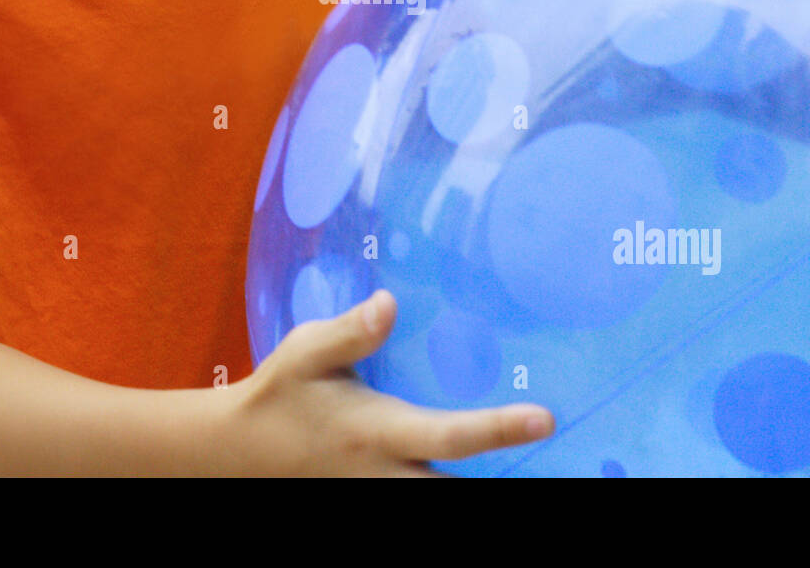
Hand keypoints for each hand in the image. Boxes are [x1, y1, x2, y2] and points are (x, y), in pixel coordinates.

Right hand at [221, 289, 554, 475]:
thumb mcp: (304, 353)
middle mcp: (387, 475)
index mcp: (377, 434)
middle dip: (509, 486)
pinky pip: (426, 499)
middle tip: (570, 468)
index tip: (545, 419)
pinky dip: (456, 488)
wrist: (239, 452)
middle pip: (459, 495)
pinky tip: (496, 470)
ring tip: (549, 469)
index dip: (498, 429)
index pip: (449, 437)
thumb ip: (348, 332)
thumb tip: (389, 304)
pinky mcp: (377, 499)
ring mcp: (382, 496)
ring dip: (489, 488)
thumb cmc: (280, 393)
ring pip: (444, 504)